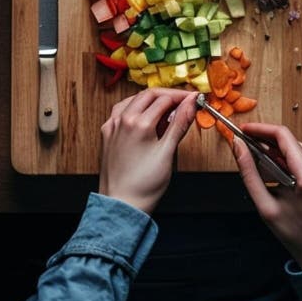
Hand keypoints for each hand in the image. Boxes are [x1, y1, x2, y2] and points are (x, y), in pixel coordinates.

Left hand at [98, 88, 197, 214]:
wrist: (121, 205)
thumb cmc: (144, 185)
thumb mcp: (167, 153)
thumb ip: (180, 124)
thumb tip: (191, 104)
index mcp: (139, 123)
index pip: (165, 99)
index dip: (182, 97)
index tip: (194, 99)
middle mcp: (123, 120)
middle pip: (149, 95)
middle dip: (168, 96)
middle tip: (183, 103)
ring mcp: (112, 125)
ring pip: (134, 100)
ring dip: (151, 100)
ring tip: (166, 110)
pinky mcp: (107, 133)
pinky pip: (121, 110)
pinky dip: (135, 107)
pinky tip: (143, 115)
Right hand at [233, 122, 301, 269]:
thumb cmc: (291, 230)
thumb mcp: (264, 204)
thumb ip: (249, 172)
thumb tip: (238, 146)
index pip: (282, 136)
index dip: (260, 129)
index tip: (244, 130)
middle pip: (286, 137)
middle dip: (262, 138)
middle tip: (243, 144)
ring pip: (289, 143)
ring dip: (270, 147)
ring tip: (254, 160)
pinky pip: (295, 152)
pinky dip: (278, 155)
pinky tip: (268, 167)